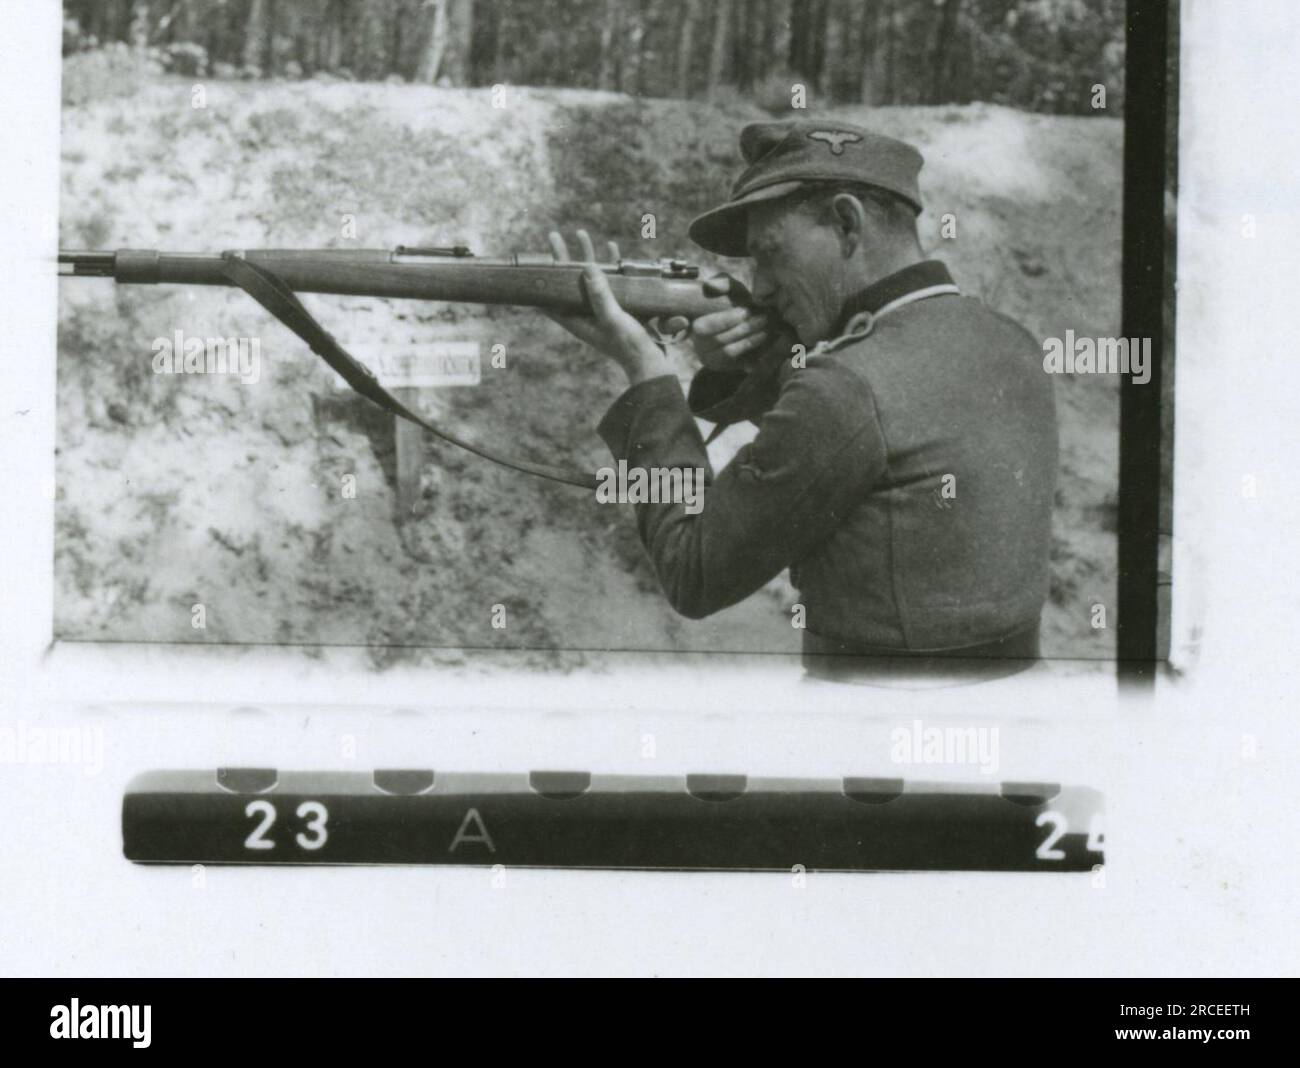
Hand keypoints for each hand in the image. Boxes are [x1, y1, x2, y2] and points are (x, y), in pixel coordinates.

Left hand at [543, 230, 671, 385]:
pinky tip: (612, 249)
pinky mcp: (619, 307)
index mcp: (577, 320)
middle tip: (554, 235)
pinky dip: (610, 265)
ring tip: (581, 233)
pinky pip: (611, 282)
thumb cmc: (629, 346)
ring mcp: (602, 310)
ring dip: (586, 256)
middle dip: (562, 258)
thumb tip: (586, 268)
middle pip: (568, 282)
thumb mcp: (612, 318)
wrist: (652, 362)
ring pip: (589, 278)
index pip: (551, 297)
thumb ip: (600, 295)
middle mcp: (586, 314)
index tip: (536, 260)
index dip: (543, 279)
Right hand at [691, 274, 776, 371]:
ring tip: (767, 330)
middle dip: (743, 329)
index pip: (706, 326)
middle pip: (719, 340)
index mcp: (696, 327)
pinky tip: (767, 348)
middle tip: (764, 318)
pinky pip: (739, 366)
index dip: (726, 319)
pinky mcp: (728, 370)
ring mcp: (713, 360)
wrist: (744, 322)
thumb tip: (710, 286)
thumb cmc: (735, 303)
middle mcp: (700, 346)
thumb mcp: (730, 289)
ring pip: (729, 352)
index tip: (746, 311)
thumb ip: (722, 282)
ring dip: (750, 341)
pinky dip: (753, 358)